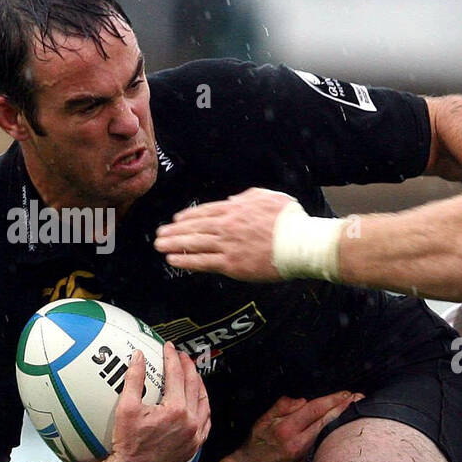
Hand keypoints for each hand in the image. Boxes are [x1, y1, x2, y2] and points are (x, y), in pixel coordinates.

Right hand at [102, 343, 209, 461]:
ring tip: (192, 374)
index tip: (168, 347)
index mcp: (176, 409)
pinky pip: (205, 421)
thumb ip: (134, 380)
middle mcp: (191, 421)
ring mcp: (196, 434)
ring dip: (199, 385)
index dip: (172, 358)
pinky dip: (203, 406)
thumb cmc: (127, 443)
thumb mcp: (126, 409)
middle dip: (188, 367)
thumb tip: (138, 356)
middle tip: (181, 356)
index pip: (177, 375)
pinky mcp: (195, 445)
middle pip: (194, 385)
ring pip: (204, 402)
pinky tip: (197, 401)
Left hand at [154, 188, 288, 281]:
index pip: (205, 211)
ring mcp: (228, 245)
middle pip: (194, 227)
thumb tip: (234, 200)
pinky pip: (202, 262)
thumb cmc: (291, 221)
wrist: (301, 244)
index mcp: (236, 208)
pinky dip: (186, 261)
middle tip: (160, 234)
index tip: (176, 220)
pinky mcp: (232, 264)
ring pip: (193, 243)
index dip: (188, 216)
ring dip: (174, 244)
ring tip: (160, 246)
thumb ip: (248, 197)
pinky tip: (173, 261)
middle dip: (174, 231)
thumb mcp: (270, 197)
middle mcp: (227, 225)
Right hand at [225, 391, 359, 461]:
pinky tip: (347, 434)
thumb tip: (302, 401)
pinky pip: (326, 453)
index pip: (315, 409)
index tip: (346, 393)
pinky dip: (337, 441)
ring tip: (358, 412)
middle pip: (329, 423)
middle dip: (346, 408)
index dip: (333, 399)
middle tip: (361, 398)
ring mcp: (305, 461)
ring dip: (346, 424)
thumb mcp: (261, 423)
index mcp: (285, 430)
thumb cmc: (254, 449)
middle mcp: (297, 446)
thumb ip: (281, 407)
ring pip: (331, 438)